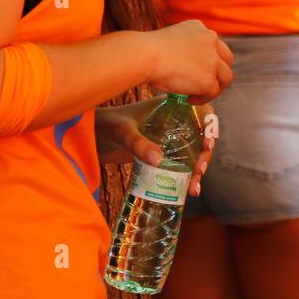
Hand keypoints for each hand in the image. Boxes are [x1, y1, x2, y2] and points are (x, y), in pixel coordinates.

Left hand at [96, 98, 216, 196]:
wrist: (89, 137)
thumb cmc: (105, 125)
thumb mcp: (123, 132)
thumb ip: (139, 144)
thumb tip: (159, 160)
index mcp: (170, 107)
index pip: (200, 111)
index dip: (210, 126)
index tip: (208, 143)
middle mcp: (174, 123)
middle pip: (200, 137)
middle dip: (204, 155)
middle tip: (199, 169)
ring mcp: (168, 141)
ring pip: (193, 154)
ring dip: (197, 170)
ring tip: (194, 187)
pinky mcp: (161, 156)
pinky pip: (180, 166)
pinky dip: (186, 178)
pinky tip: (189, 191)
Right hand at [146, 20, 232, 103]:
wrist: (146, 55)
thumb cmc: (147, 50)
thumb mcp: (169, 39)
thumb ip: (182, 47)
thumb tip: (179, 63)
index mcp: (199, 28)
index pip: (212, 44)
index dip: (208, 58)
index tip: (197, 68)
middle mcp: (210, 41)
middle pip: (226, 59)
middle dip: (218, 71)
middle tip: (205, 82)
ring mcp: (212, 61)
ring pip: (225, 77)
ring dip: (215, 87)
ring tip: (200, 94)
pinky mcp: (209, 79)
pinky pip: (213, 92)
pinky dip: (204, 98)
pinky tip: (191, 100)